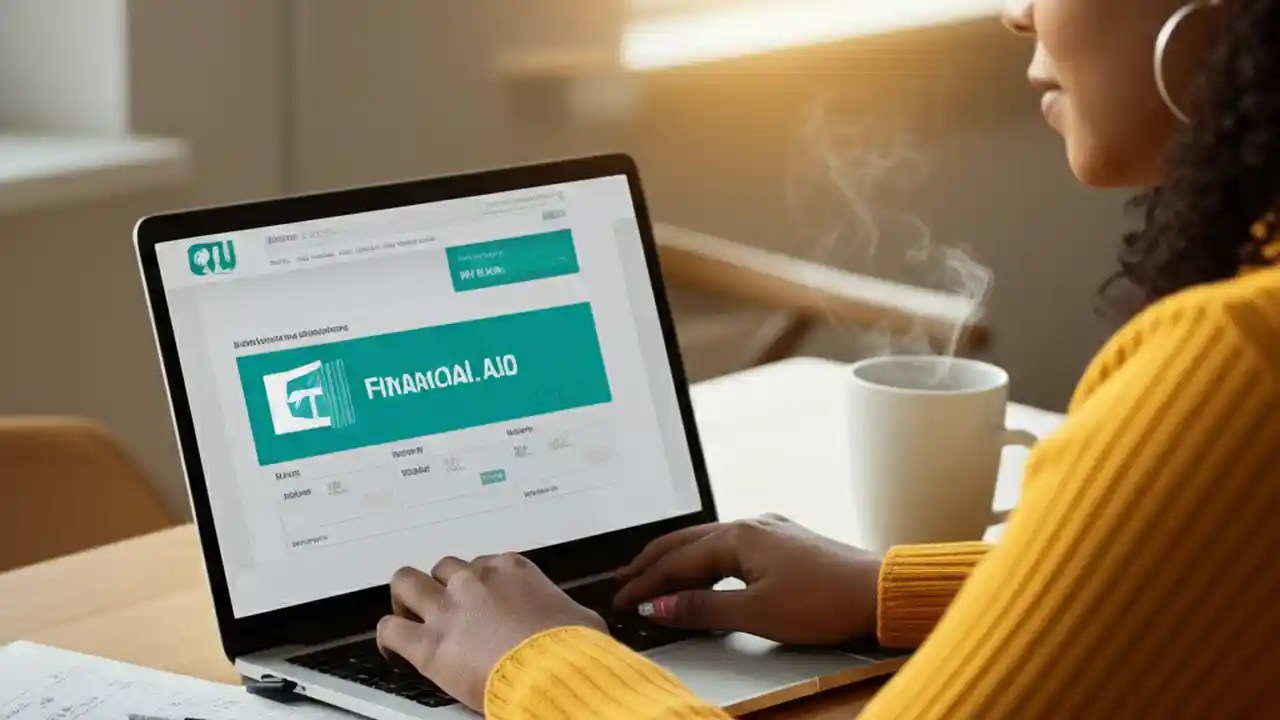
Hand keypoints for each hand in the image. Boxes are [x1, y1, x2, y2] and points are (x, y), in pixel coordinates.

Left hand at [376, 554, 605, 710]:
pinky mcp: (429, 645)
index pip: (483, 565)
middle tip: (443, 607)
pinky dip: (389, 637)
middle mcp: (474, 580)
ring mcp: (448, 610)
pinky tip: (393, 650)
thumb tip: (569, 621)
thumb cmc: (573, 647)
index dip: (480, 586)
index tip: (482, 603)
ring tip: (409, 615)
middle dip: (440, 585)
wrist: (556, 671)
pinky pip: (391, 630)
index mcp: (511, 569)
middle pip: (443, 568)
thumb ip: (559, 609)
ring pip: (406, 583)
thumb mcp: (578, 616)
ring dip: (406, 598)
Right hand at [615, 514, 881, 644]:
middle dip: (651, 562)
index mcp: (738, 537)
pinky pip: (730, 545)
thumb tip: (660, 606)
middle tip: (624, 582)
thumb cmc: (824, 602)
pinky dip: (706, 560)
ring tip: (654, 576)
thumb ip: (702, 608)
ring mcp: (769, 530)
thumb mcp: (756, 613)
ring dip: (678, 560)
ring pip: (708, 541)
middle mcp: (750, 525)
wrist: (880, 593)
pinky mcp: (785, 541)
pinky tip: (704, 571)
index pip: (677, 561)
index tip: (622, 601)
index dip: (645, 583)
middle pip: (686, 542)